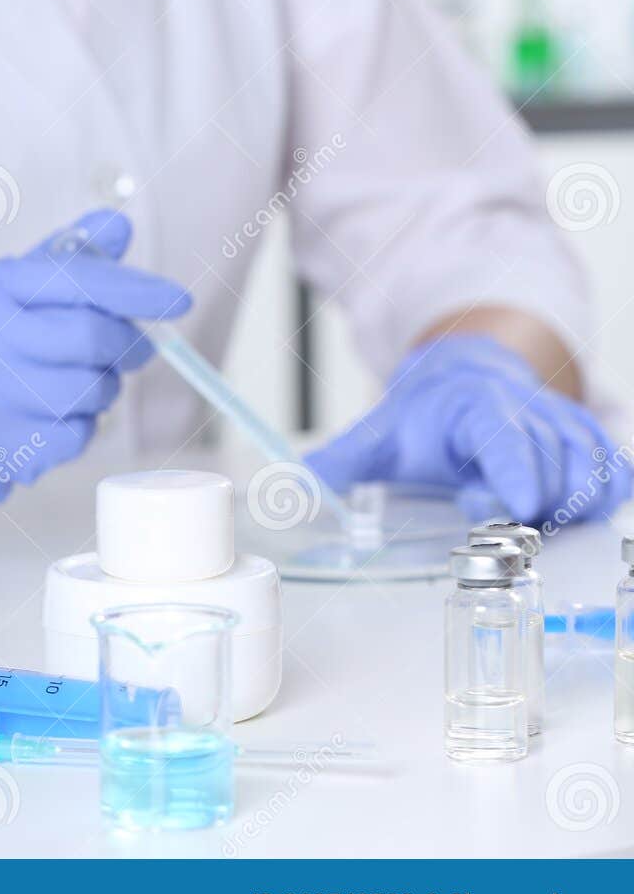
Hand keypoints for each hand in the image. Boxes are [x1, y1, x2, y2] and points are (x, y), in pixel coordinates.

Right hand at [0, 210, 190, 528]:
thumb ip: (52, 264)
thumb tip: (116, 230)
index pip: (72, 278)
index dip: (134, 290)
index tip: (177, 301)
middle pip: (92, 337)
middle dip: (124, 346)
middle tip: (128, 351)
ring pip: (90, 391)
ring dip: (98, 392)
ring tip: (69, 389)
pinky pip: (72, 435)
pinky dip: (74, 430)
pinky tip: (45, 422)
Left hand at [304, 334, 628, 526]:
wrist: (471, 379)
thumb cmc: (428, 416)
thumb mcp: (379, 436)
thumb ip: (339, 463)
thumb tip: (293, 489)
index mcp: (477, 405)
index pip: (505, 438)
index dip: (514, 471)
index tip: (517, 503)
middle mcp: (531, 410)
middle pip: (551, 468)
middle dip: (529, 503)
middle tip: (489, 514)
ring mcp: (568, 425)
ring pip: (589, 474)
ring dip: (564, 507)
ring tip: (521, 512)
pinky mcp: (593, 443)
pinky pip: (616, 477)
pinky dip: (600, 500)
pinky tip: (567, 512)